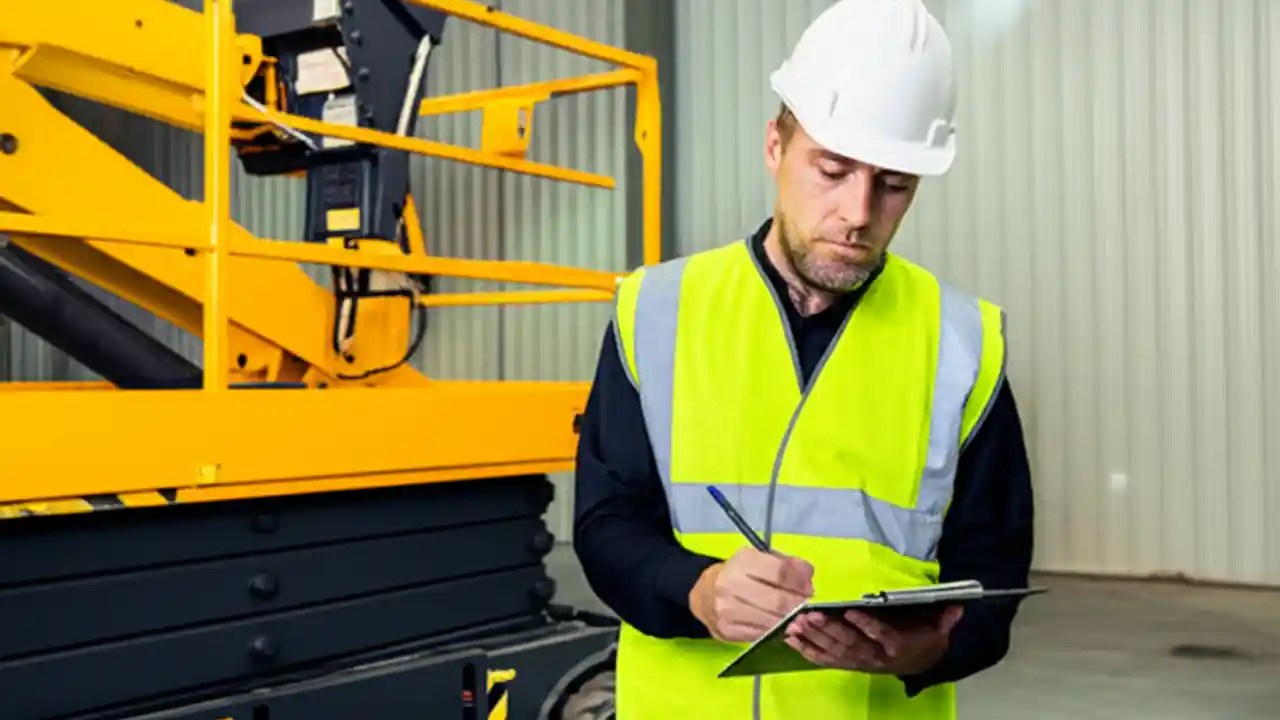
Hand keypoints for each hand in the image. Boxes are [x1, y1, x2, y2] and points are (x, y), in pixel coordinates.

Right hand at [689, 548, 813, 642]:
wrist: (703, 594)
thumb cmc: (738, 575)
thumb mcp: (760, 559)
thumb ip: (787, 564)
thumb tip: (808, 577)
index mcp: (742, 561)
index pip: (780, 572)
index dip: (800, 583)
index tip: (809, 589)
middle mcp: (731, 585)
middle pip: (777, 601)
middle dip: (798, 606)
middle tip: (806, 609)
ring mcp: (727, 610)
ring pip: (771, 621)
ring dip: (790, 622)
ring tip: (798, 619)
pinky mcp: (727, 631)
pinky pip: (761, 635)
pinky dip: (775, 632)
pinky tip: (780, 627)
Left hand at [784, 604, 962, 674]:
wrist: (920, 663)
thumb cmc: (924, 639)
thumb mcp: (938, 630)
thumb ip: (944, 618)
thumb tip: (956, 605)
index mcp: (899, 646)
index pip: (883, 636)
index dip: (867, 625)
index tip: (851, 610)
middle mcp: (877, 657)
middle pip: (852, 644)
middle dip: (830, 629)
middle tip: (811, 614)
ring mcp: (861, 662)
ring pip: (836, 651)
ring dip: (814, 638)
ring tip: (796, 624)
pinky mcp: (849, 664)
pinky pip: (827, 660)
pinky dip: (808, 651)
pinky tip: (792, 640)